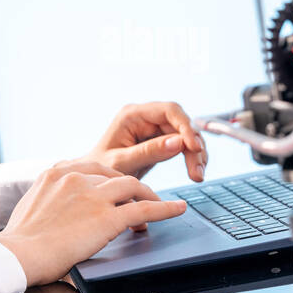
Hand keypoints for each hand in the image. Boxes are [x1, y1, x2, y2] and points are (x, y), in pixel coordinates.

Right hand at [0, 161, 187, 285]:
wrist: (18, 257)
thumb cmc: (20, 244)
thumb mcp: (32, 208)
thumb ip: (50, 201)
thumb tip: (59, 211)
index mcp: (56, 172)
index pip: (93, 168)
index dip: (109, 181)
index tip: (117, 190)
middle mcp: (76, 176)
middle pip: (115, 175)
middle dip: (130, 188)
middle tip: (141, 201)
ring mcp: (93, 194)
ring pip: (133, 187)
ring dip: (149, 196)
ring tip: (160, 207)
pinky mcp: (107, 216)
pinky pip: (144, 209)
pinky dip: (164, 208)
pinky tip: (177, 210)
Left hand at [68, 101, 208, 185]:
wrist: (94, 182)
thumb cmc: (100, 169)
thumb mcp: (122, 162)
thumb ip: (148, 152)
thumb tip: (178, 142)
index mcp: (132, 115)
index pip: (168, 110)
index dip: (186, 126)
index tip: (194, 147)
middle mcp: (145, 118)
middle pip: (181, 124)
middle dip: (193, 146)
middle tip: (197, 170)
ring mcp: (153, 129)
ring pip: (186, 135)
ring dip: (196, 154)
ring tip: (198, 175)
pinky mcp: (160, 142)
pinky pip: (183, 145)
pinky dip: (192, 158)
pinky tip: (195, 171)